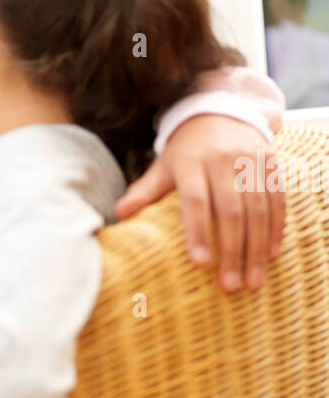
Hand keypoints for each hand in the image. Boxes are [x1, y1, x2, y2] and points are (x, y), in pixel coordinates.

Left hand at [114, 115, 285, 291]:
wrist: (219, 111)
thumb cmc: (186, 151)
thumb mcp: (163, 167)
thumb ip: (145, 191)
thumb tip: (119, 213)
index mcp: (191, 163)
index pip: (195, 200)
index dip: (198, 231)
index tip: (200, 263)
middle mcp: (223, 160)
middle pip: (231, 210)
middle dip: (232, 250)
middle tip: (231, 285)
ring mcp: (251, 161)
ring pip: (258, 209)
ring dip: (257, 247)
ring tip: (252, 280)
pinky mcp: (271, 163)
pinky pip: (277, 199)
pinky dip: (276, 228)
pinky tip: (271, 255)